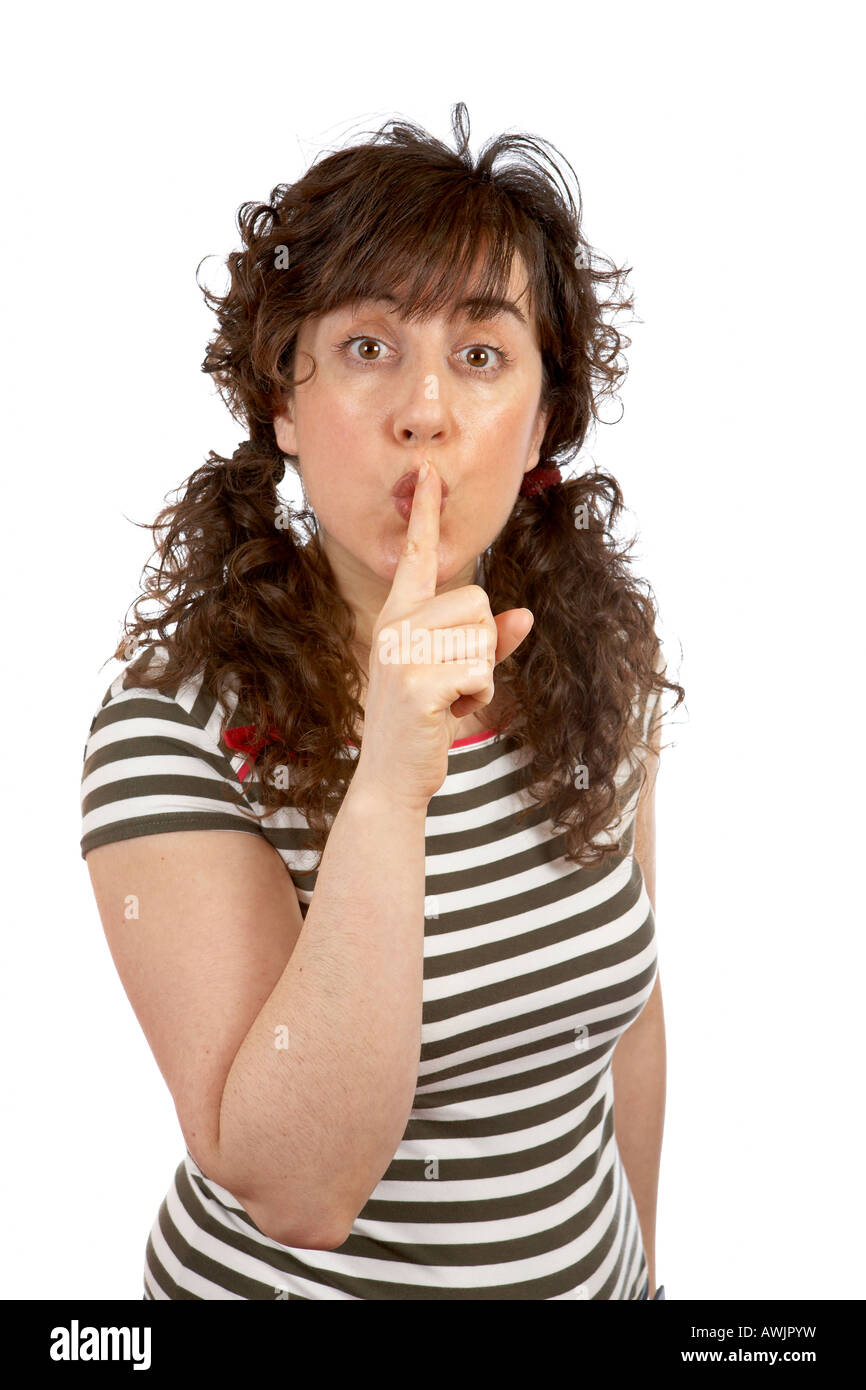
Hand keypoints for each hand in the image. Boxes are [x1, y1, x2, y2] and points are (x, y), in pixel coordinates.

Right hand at [354, 457, 533, 810]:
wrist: (392, 776)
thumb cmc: (424, 722)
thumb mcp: (455, 675)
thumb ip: (488, 642)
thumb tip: (525, 615)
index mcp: (398, 617)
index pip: (414, 557)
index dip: (425, 514)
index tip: (429, 473)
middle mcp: (394, 626)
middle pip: (476, 601)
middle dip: (483, 644)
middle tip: (453, 679)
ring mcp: (402, 653)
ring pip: (483, 636)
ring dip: (482, 674)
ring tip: (449, 697)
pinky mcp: (418, 682)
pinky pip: (482, 671)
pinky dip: (479, 697)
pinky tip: (450, 713)